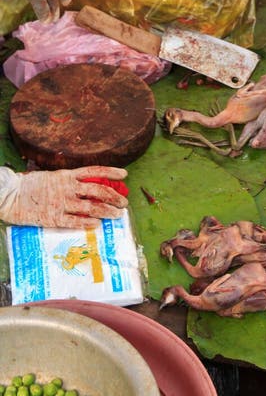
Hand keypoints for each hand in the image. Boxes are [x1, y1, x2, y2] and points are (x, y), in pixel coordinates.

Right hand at [0, 165, 128, 227]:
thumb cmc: (31, 185)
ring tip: (117, 214)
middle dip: (114, 197)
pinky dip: (88, 223)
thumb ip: (70, 181)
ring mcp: (62, 203)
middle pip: (98, 191)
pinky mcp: (54, 217)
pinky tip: (98, 225)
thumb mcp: (53, 177)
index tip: (124, 174)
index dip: (111, 172)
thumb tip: (89, 186)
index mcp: (68, 175)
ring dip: (107, 211)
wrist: (11, 194)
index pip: (95, 171)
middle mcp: (68, 187)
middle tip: (124, 203)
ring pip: (91, 207)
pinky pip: (75, 221)